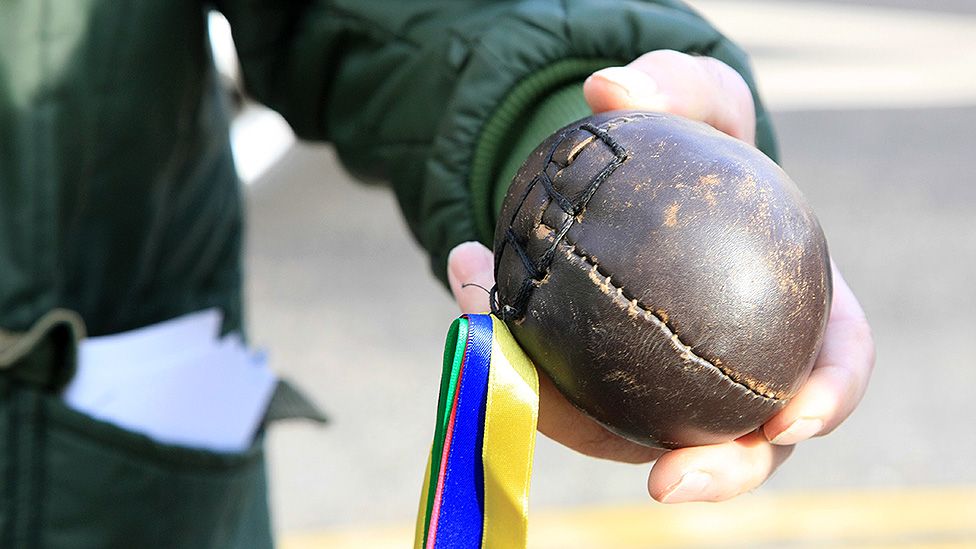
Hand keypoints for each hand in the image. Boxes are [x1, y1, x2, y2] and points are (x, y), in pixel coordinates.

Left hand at [448, 50, 874, 502]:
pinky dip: (521, 363)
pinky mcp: (612, 391)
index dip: (827, 399)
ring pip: (643, 436)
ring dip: (577, 424)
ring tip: (517, 376)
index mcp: (803, 311)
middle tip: (666, 480)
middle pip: (753, 443)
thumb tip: (610, 88)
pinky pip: (571, 394)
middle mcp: (745, 367)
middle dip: (720, 476)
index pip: (835, 366)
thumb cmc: (699, 152)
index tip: (789, 419)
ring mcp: (679, 391)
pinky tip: (476, 298)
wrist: (646, 186)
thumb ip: (675, 86)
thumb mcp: (700, 102)